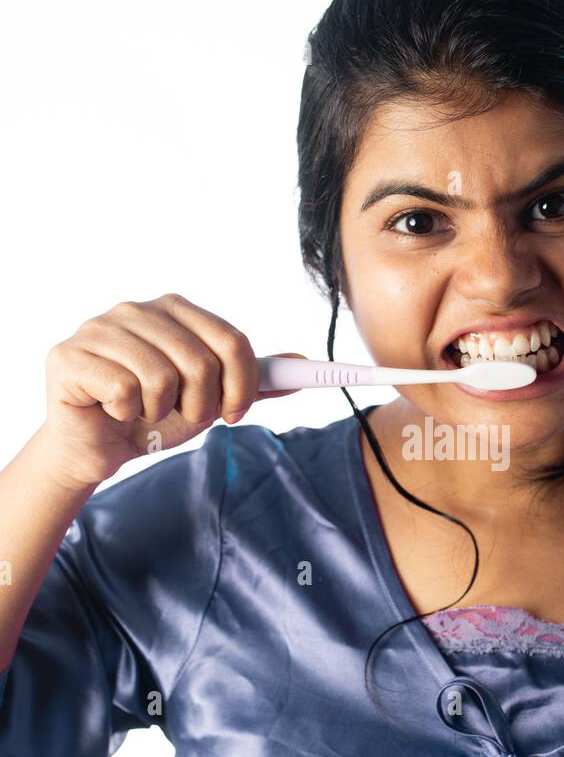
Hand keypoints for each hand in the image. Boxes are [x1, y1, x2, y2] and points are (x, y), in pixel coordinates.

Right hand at [42, 291, 306, 490]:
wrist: (98, 447)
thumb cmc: (153, 416)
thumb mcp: (210, 400)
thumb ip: (252, 380)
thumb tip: (301, 365)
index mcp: (175, 310)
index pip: (232, 340)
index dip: (242, 385)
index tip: (235, 413)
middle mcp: (136, 309)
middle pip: (201, 362)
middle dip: (200, 405)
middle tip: (179, 414)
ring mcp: (99, 328)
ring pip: (161, 377)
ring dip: (159, 411)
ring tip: (142, 410)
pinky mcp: (69, 354)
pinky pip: (122, 389)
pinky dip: (124, 413)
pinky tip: (112, 409)